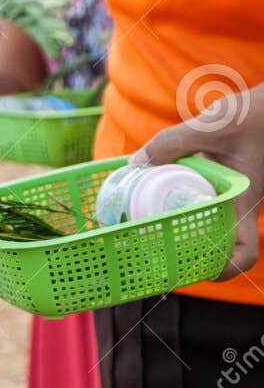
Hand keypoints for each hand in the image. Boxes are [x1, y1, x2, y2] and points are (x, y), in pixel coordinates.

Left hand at [135, 91, 263, 278]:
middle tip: (148, 256)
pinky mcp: (214, 186)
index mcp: (243, 202)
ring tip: (137, 232)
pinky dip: (172, 205)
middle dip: (186, 257)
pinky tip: (143, 197)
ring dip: (175, 233)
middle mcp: (234, 206)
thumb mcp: (212, 125)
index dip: (225, 270)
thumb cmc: (252, 116)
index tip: (197, 271)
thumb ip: (174, 142)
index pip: (245, 252)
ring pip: (201, 227)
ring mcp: (224, 198)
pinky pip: (193, 203)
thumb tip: (135, 163)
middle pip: (215, 248)